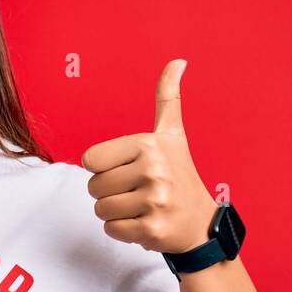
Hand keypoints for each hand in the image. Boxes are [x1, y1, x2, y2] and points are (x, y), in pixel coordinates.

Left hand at [81, 59, 219, 252]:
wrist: (201, 223)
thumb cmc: (179, 175)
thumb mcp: (173, 134)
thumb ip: (168, 97)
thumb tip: (177, 61)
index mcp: (149, 145)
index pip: (90, 160)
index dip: (104, 168)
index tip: (128, 169)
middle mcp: (153, 171)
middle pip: (93, 187)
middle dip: (109, 193)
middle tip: (136, 191)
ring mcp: (154, 201)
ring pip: (100, 210)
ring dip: (114, 213)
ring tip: (140, 207)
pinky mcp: (152, 229)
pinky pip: (111, 230)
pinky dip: (122, 231)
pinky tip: (142, 222)